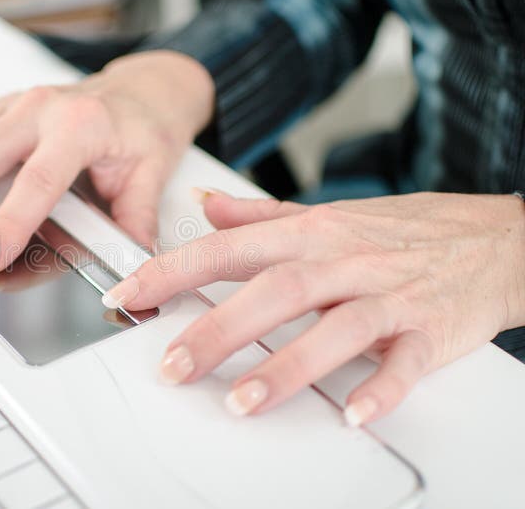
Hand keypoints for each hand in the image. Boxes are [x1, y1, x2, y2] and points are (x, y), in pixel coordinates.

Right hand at [0, 51, 214, 273]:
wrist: (142, 90)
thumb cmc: (144, 131)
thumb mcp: (151, 175)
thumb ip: (135, 222)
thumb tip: (129, 270)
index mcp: (81, 127)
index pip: (38, 180)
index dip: (10, 222)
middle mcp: (40, 109)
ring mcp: (16, 103)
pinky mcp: (1, 106)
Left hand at [102, 191, 524, 424]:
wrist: (495, 237)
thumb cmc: (405, 229)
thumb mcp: (327, 214)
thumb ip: (260, 215)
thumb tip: (203, 204)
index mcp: (312, 233)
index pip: (229, 248)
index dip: (175, 270)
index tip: (130, 294)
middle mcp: (345, 260)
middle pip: (274, 290)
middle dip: (219, 329)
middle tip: (174, 367)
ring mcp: (389, 294)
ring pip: (333, 326)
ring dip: (286, 365)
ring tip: (242, 402)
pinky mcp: (430, 328)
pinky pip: (405, 361)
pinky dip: (380, 387)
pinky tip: (351, 414)